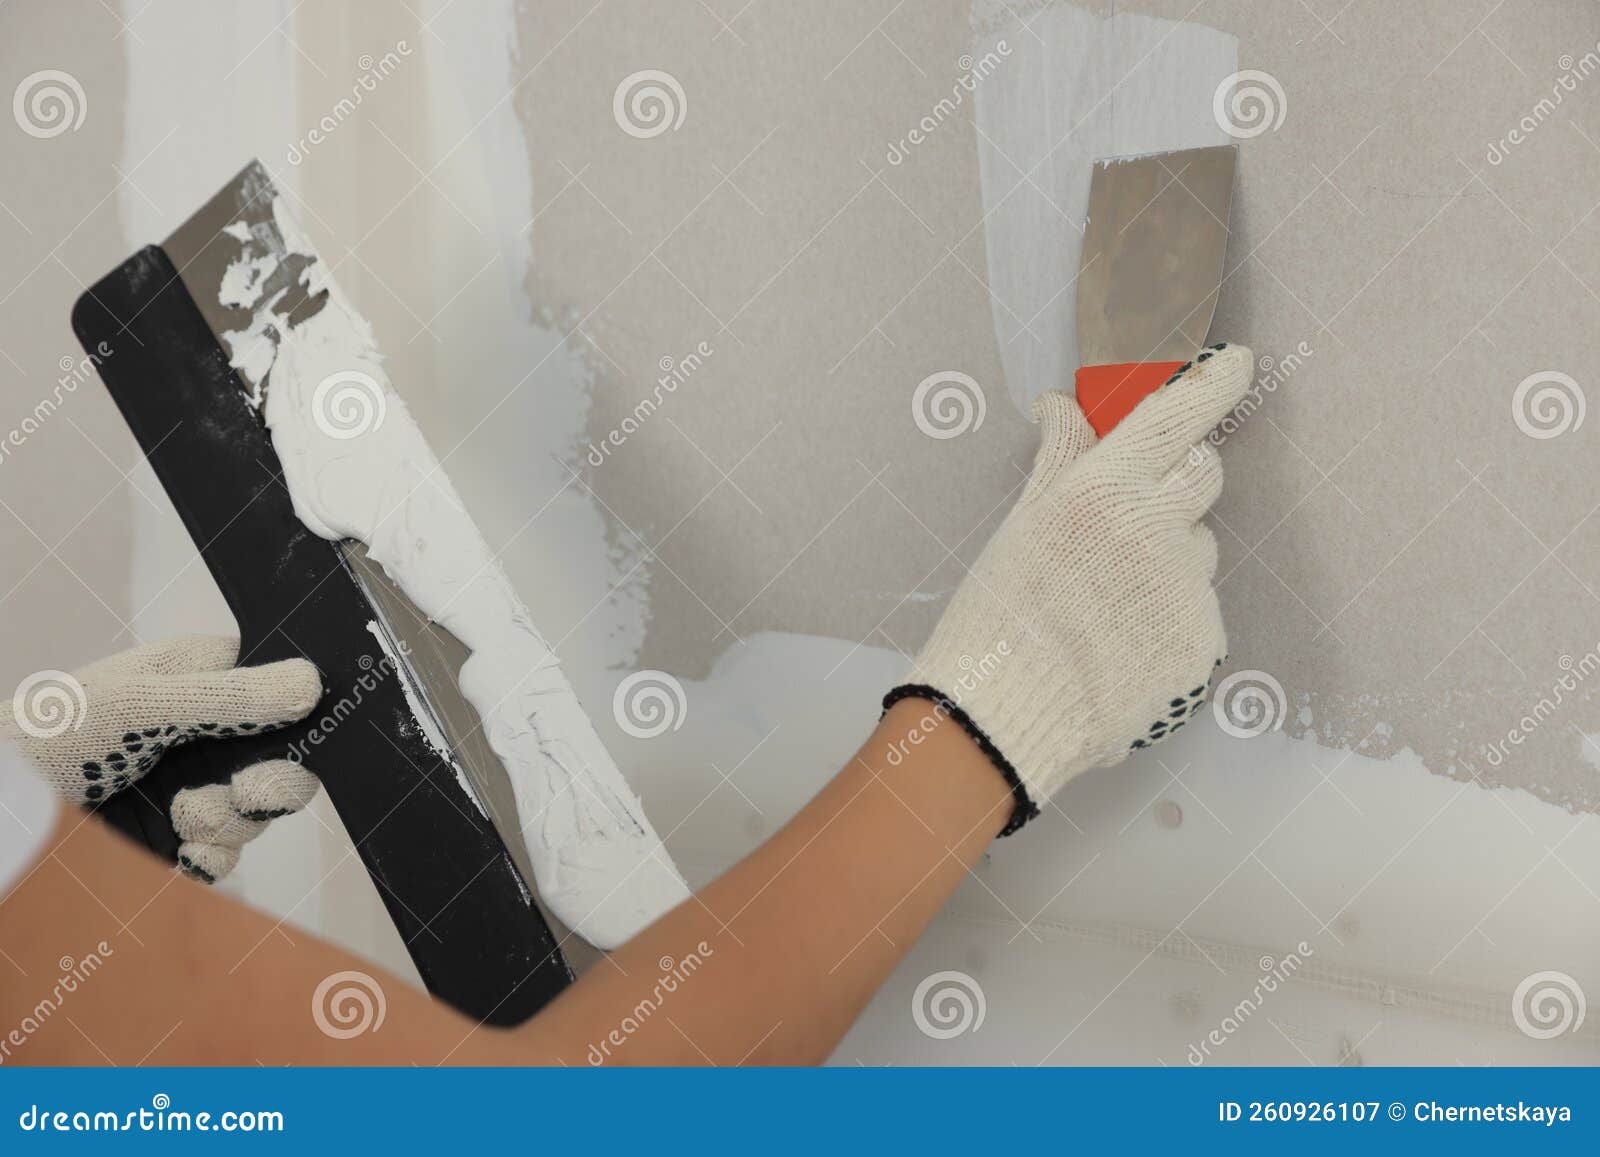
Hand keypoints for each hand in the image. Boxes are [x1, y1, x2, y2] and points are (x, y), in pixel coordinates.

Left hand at [3, 635, 323, 881]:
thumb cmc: (50, 736)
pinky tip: (182, 843)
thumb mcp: (142, 703)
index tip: (291, 736)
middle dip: (272, 781)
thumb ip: (230, 696)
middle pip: (282, 760)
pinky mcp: (179, 839)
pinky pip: (228, 854)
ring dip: (230, 818)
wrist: (4, 807)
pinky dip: (213, 853)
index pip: (281, 690)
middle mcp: (206, 734)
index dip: (296, 716)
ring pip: (257, 813)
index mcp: (203, 680)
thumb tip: (313, 682)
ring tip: (183, 812)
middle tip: (246, 789)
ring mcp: (195, 787)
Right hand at [887, 344, 1251, 830]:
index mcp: (1104, 488)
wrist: (1001, 717)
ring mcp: (1186, 589)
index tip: (1234, 363)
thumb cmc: (997, 617)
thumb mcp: (1022, 524)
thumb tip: (1062, 405)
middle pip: (1205, 472)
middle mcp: (1156, 529)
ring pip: (1198, 548)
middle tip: (1138, 506)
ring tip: (1109, 599)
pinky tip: (1120, 641)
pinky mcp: (1201, 643)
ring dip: (1169, 557)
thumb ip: (1060, 457)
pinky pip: (1196, 611)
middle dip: (1180, 475)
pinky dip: (1167, 618)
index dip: (1214, 381)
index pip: (1178, 412)